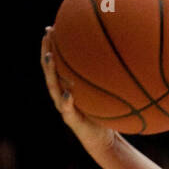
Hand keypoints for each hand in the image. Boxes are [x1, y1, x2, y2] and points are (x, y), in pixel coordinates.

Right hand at [41, 26, 116, 160]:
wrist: (104, 140)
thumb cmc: (105, 114)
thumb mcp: (106, 92)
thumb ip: (107, 77)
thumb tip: (122, 55)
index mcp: (67, 85)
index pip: (56, 63)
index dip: (51, 46)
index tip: (51, 28)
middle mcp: (62, 94)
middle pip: (49, 70)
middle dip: (46, 51)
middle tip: (47, 35)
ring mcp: (64, 107)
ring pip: (53, 87)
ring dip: (50, 72)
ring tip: (49, 57)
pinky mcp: (71, 120)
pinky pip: (67, 109)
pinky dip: (66, 101)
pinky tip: (67, 93)